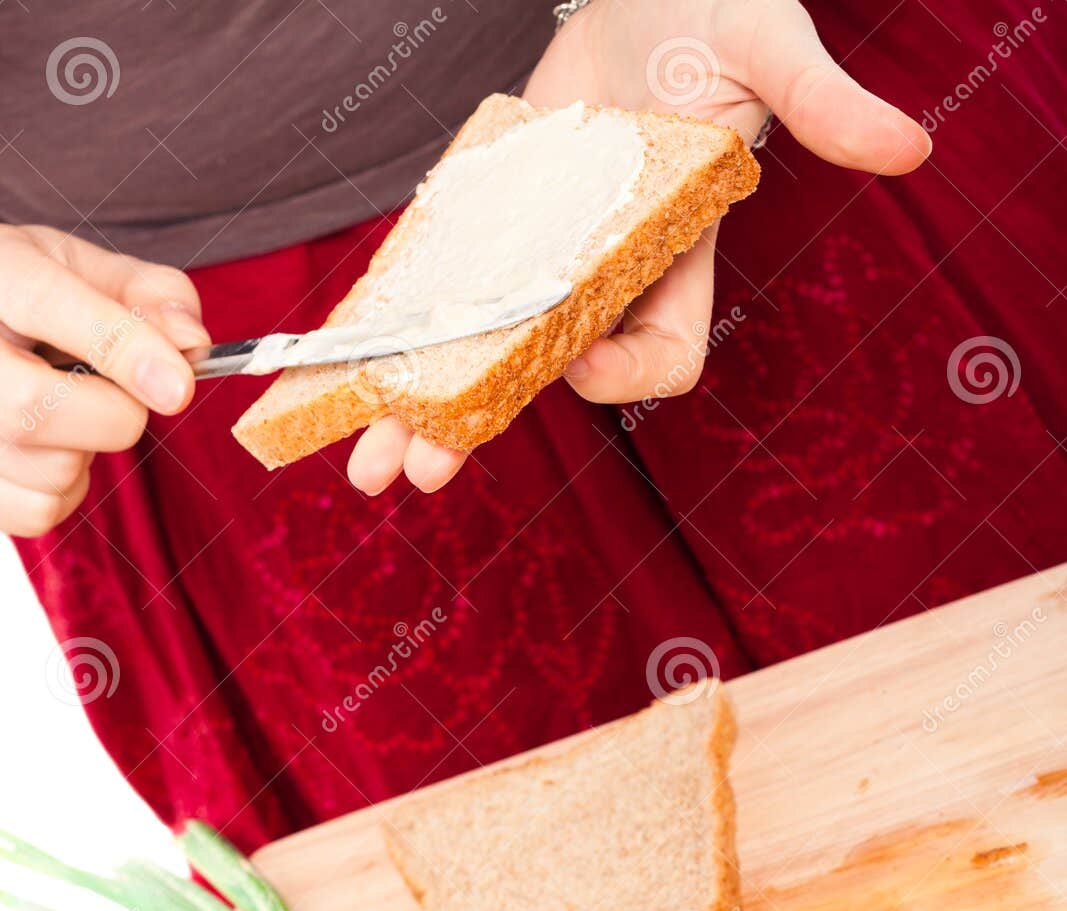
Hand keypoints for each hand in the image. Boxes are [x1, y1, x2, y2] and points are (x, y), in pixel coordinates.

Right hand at [0, 226, 205, 536]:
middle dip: (112, 415)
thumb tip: (191, 343)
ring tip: (66, 411)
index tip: (177, 385)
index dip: (120, 346)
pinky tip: (49, 448)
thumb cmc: (32, 297)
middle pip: (33, 408)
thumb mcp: (85, 270)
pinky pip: (40, 511)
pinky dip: (65, 490)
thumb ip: (148, 295)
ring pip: (50, 469)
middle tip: (120, 398)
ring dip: (89, 450)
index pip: (44, 303)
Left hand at [348, 0, 928, 497]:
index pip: (663, 355)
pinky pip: (436, 293)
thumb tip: (912, 145)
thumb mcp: (769, 43)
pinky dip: (388, 333)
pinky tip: (336, 368)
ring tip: (363, 459)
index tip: (580, 362)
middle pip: (542, 378)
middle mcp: (603, 274)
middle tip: (417, 474)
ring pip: (474, 355)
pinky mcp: (486, 225)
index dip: (624, 374)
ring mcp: (537, 256)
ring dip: (417, 409)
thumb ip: (821, 103)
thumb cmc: (713, 8)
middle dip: (479, 426)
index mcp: (675, 252)